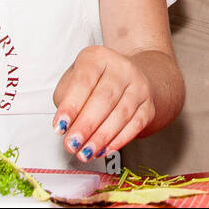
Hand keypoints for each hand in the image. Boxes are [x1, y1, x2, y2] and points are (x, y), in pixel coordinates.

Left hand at [52, 45, 156, 163]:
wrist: (130, 79)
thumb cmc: (96, 82)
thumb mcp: (73, 80)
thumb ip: (65, 99)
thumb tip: (66, 125)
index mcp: (98, 57)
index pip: (84, 81)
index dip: (71, 105)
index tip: (60, 125)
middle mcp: (121, 68)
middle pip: (105, 98)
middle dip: (86, 125)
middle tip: (72, 143)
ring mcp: (139, 86)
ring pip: (121, 113)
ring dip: (101, 137)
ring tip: (86, 151)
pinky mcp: (148, 105)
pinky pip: (136, 125)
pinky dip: (119, 140)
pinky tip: (105, 149)